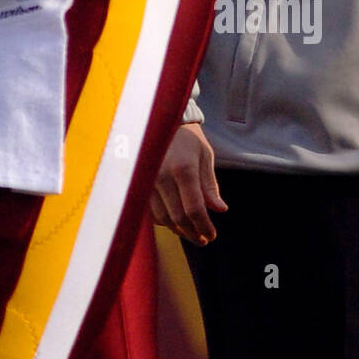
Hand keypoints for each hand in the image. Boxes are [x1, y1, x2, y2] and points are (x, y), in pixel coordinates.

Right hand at [150, 123, 227, 246]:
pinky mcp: (138, 183)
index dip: (204, 227)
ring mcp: (147, 180)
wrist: (160, 119)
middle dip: (192, 233)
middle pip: (178, 218)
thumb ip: (210, 185)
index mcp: (183, 169)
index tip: (212, 235)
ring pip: (162, 218)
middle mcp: (162, 176)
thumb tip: (219, 209)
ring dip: (178, 230)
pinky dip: (163, 220)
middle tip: (203, 239)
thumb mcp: (205, 156)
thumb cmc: (186, 137)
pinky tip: (174, 221)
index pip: (194, 209)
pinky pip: (150, 210)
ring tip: (190, 232)